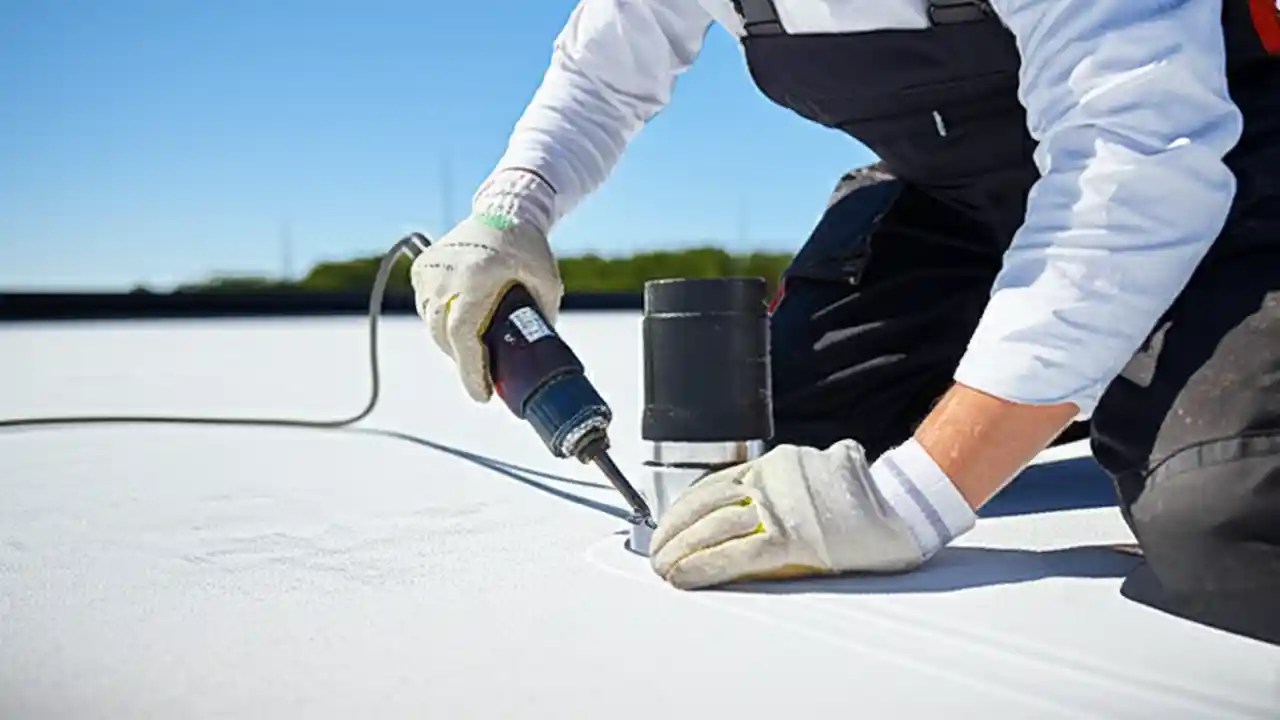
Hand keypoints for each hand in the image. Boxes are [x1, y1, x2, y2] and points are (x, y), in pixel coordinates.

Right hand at [410, 213, 561, 401]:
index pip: (463, 334)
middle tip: (484, 378)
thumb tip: (538, 358)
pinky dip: (442, 322)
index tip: (483, 395)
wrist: (504, 209)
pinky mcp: (422, 268)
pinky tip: (461, 324)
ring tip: (475, 350)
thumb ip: (544, 319)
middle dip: (464, 362)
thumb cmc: (529, 247)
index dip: (471, 370)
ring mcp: (430, 270)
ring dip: (452, 343)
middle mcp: (447, 274)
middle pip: (445, 336)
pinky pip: (427, 308)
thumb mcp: (548, 283)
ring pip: (433, 324)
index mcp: (477, 276)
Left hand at [650, 440, 967, 589]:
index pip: (711, 485)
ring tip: (665, 569)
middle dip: (673, 533)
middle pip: (704, 506)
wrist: (900, 507)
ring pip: (712, 529)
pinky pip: (735, 554)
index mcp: (771, 464)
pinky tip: (685, 577)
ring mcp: (779, 507)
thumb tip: (746, 501)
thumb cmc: (860, 496)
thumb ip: (778, 481)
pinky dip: (704, 567)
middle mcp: (768, 479)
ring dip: (681, 551)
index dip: (682, 509)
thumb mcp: (811, 471)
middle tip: (657, 555)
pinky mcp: (789, 538)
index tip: (665, 527)